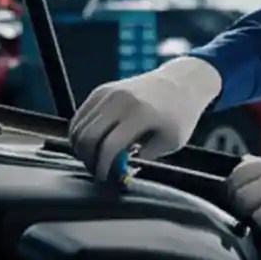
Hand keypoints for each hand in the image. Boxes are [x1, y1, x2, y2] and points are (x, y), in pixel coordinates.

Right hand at [68, 56, 221, 180]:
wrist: (182, 81)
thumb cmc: (180, 114)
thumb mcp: (171, 141)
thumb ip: (144, 157)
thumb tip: (119, 171)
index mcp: (141, 113)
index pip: (110, 145)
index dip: (103, 166)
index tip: (103, 178)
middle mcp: (120, 99)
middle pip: (88, 136)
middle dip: (88, 158)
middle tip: (96, 170)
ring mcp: (108, 92)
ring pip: (79, 126)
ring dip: (80, 147)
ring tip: (93, 158)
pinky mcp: (101, 89)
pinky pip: (80, 116)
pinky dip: (79, 133)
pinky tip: (89, 144)